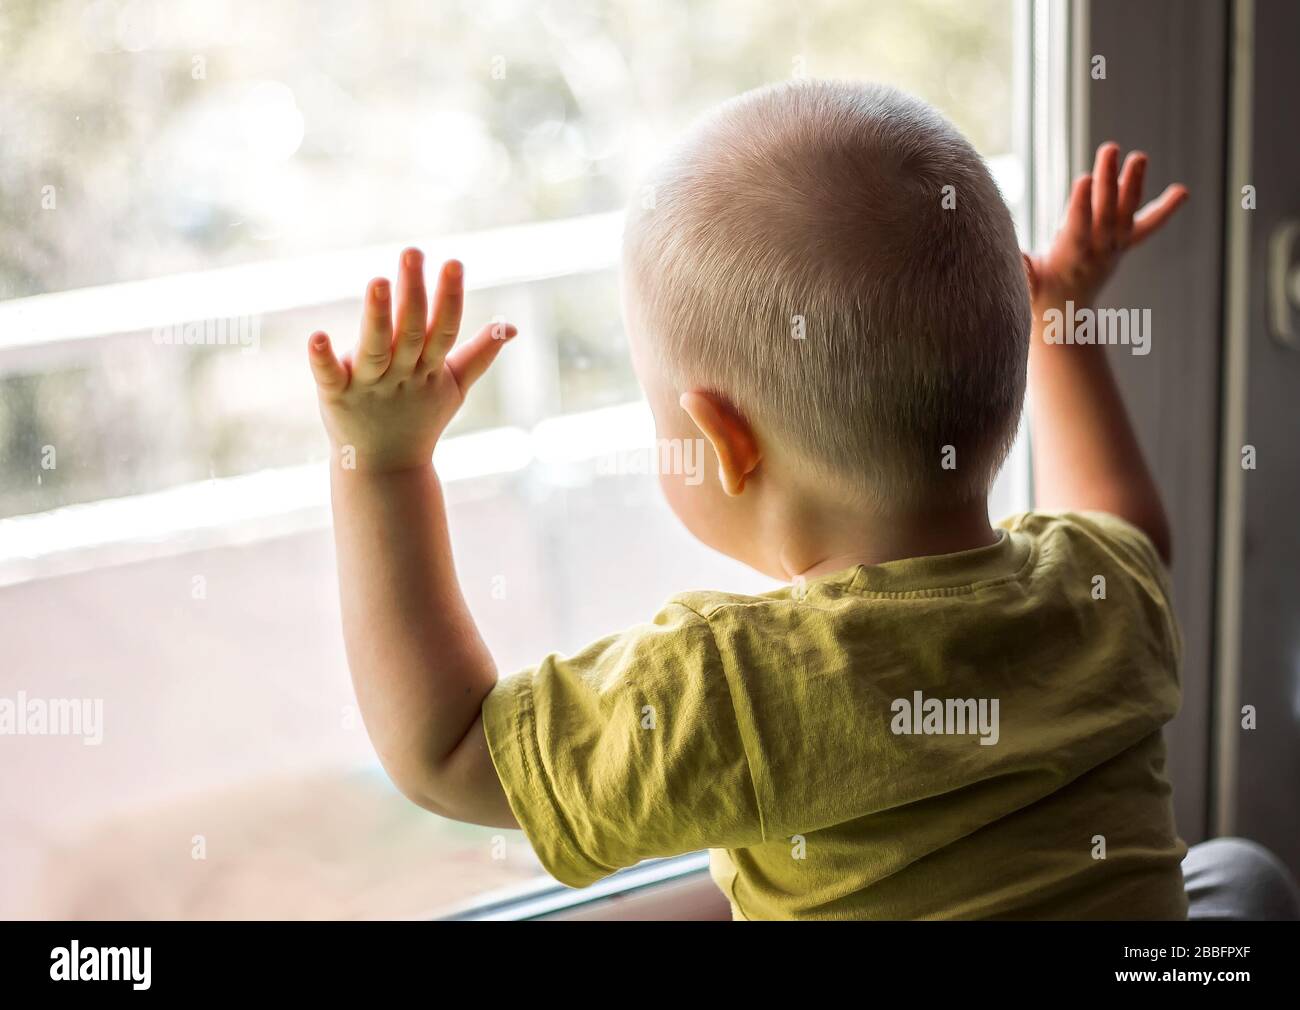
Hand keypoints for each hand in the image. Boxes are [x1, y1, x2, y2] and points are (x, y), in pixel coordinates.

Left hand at [308, 248, 516, 472]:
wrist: (386, 469)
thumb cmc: (420, 420)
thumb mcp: (454, 386)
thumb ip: (480, 354)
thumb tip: (512, 326)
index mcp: (429, 368)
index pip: (443, 329)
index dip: (450, 298)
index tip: (454, 262)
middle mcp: (401, 373)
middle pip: (410, 331)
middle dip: (413, 294)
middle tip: (413, 252)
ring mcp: (369, 385)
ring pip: (375, 348)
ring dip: (377, 316)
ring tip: (379, 282)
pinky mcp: (336, 396)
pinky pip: (329, 376)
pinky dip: (323, 359)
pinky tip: (317, 336)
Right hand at [1024, 143, 1188, 312]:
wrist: (1065, 313)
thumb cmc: (1038, 296)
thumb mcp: (1026, 287)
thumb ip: (1024, 272)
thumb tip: (1018, 258)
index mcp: (1069, 262)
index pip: (1078, 230)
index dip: (1081, 205)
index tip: (1085, 179)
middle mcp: (1097, 254)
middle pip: (1106, 214)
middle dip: (1108, 180)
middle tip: (1109, 149)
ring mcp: (1113, 249)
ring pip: (1126, 214)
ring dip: (1133, 184)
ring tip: (1139, 156)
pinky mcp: (1122, 246)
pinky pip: (1146, 227)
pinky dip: (1165, 209)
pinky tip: (1182, 191)